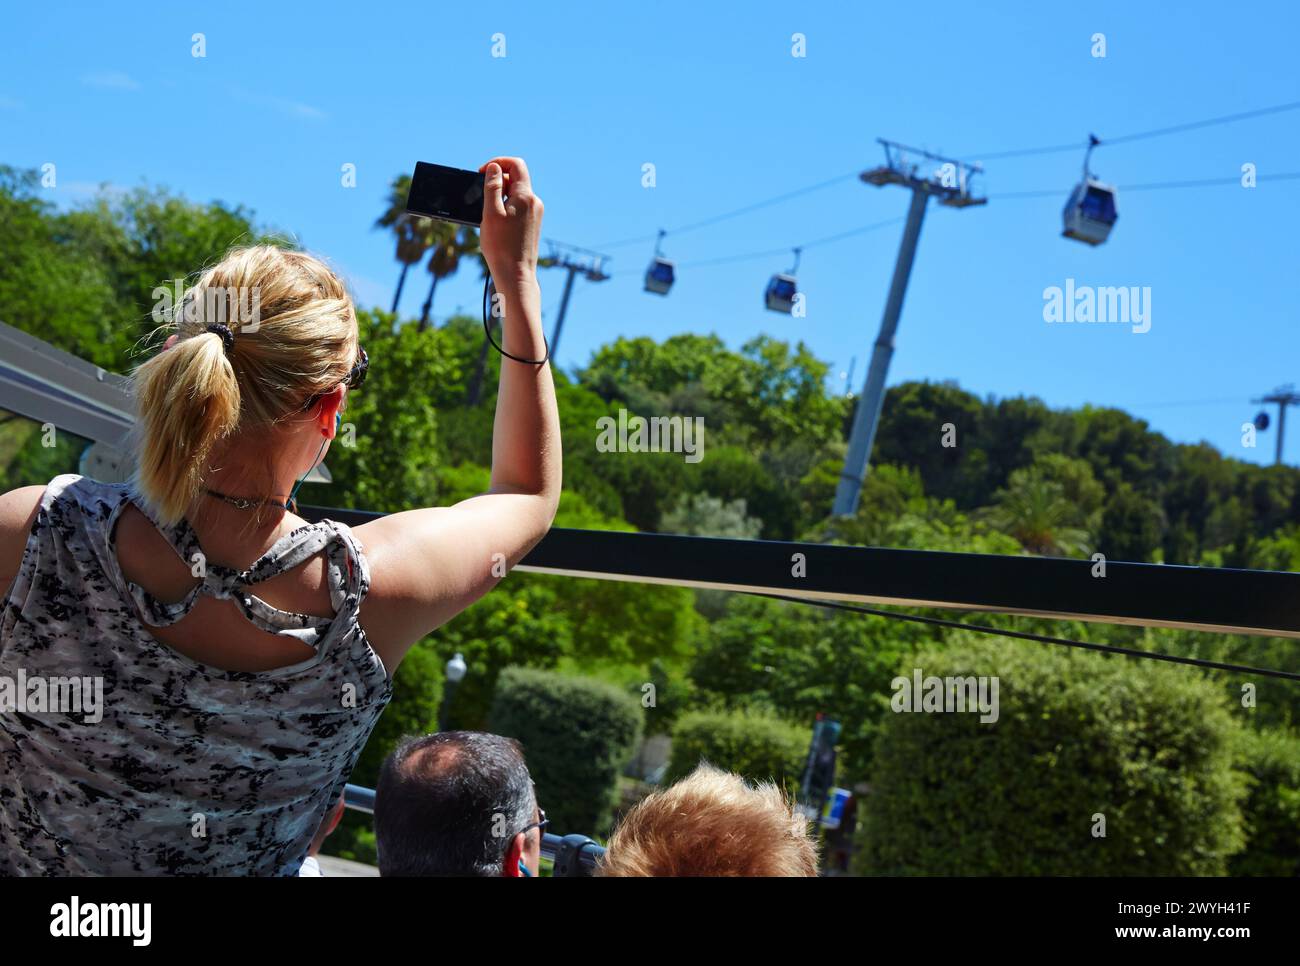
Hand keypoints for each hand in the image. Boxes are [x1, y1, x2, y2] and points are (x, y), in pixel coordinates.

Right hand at [479, 156, 543, 289]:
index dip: (498, 163)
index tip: (482, 172)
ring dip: (500, 196)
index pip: (516, 165)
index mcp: (526, 196)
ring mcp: (535, 214)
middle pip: (516, 178)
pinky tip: (496, 223)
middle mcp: (534, 203)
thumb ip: (492, 186)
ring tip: (488, 214)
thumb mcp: (490, 213)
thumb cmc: (501, 247)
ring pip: (516, 193)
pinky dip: (506, 207)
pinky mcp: (532, 224)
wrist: (516, 275)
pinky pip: (518, 207)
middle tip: (481, 195)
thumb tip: (494, 167)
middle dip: (497, 181)